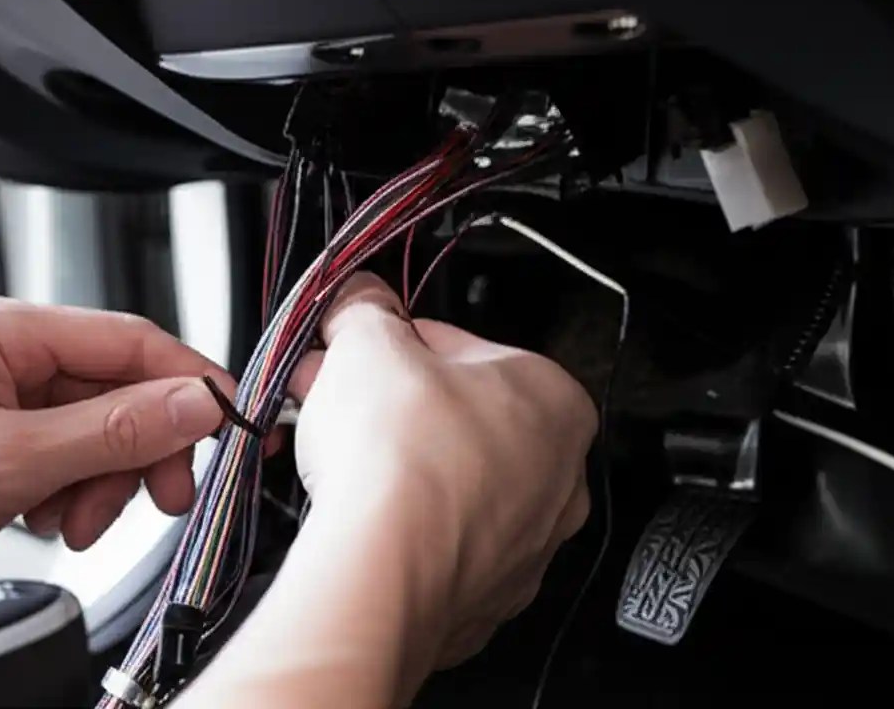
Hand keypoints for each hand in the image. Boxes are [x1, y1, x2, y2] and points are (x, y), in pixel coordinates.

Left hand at [0, 292, 231, 622]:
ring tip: (72, 523)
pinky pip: (56, 455)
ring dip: (98, 482)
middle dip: (137, 451)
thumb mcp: (10, 461)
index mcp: (2, 328)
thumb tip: (196, 402)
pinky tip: (42, 518)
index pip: (129, 341)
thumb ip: (114, 430)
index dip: (189, 384)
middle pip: (114, 390)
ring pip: (89, 430)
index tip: (230, 426)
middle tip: (162, 499)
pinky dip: (64, 491)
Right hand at [177, 273, 594, 708]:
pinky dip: (405, 530)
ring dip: (398, 466)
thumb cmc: (398, 462)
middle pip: (458, 417)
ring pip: (452, 484)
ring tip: (341, 463)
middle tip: (334, 400)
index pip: (461, 346)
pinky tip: (366, 520)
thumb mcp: (369, 344)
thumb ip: (366, 308)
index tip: (352, 353)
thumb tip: (358, 295)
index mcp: (556, 400)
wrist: (383, 575)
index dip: (391, 345)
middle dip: (391, 405)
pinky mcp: (489, 597)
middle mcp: (560, 477)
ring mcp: (529, 545)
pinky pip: (441, 546)